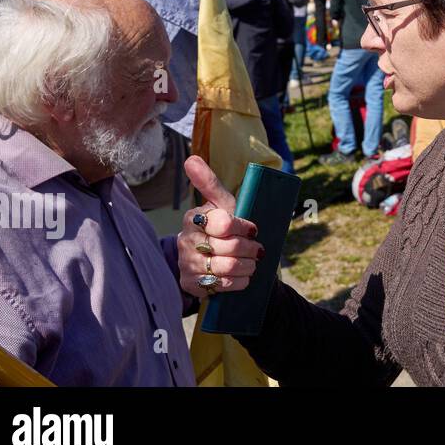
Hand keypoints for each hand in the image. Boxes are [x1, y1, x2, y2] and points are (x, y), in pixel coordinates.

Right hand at [177, 156, 263, 298]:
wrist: (211, 257)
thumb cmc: (222, 224)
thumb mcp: (221, 204)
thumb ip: (210, 182)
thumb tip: (191, 159)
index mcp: (194, 217)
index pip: (225, 223)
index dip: (245, 228)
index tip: (253, 229)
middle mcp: (186, 240)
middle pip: (230, 247)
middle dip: (251, 249)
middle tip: (258, 250)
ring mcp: (186, 263)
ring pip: (228, 267)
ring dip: (248, 266)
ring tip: (251, 262)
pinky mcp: (191, 283)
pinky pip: (222, 285)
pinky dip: (239, 281)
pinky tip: (241, 275)